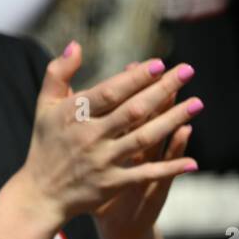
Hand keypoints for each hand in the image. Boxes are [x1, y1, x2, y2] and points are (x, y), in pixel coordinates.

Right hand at [11, 43, 199, 228]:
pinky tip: (193, 161)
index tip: (159, 63)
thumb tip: (76, 45)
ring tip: (198, 103)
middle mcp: (89, 136)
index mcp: (72, 115)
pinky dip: (169, 169)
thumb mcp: (44, 106)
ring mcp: (102, 161)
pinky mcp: (112, 184)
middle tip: (188, 71)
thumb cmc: (46, 143)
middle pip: (133, 111)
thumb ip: (58, 73)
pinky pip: (145, 174)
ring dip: (173, 120)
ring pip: (144, 138)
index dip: (134, 78)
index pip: (109, 93)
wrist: (40, 193)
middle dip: (163, 90)